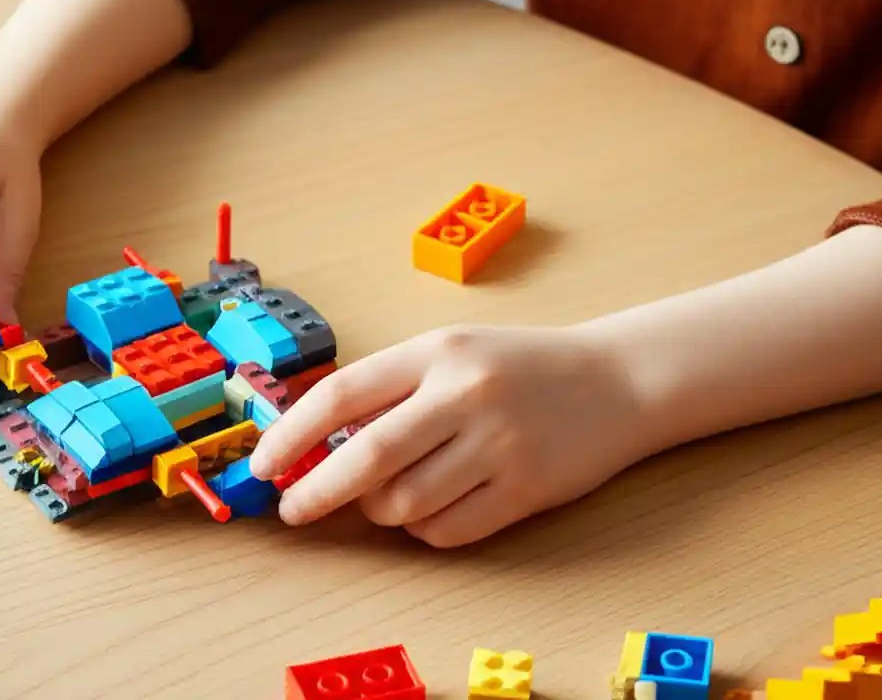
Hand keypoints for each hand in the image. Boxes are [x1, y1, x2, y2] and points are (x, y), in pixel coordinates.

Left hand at [250, 324, 648, 547]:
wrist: (617, 381)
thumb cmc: (519, 368)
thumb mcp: (452, 353)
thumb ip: (391, 390)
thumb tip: (314, 445)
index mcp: (437, 351)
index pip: (342, 394)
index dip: (291, 434)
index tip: (264, 466)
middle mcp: (465, 393)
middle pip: (367, 457)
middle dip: (317, 492)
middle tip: (294, 511)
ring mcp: (499, 444)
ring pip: (404, 503)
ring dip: (382, 510)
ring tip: (393, 495)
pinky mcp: (526, 489)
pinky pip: (446, 531)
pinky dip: (424, 529)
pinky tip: (433, 508)